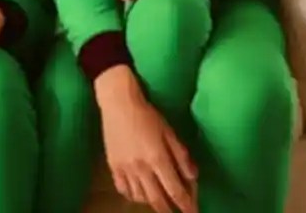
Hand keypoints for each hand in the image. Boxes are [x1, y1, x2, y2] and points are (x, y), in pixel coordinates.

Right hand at [95, 67, 196, 212]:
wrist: (118, 103)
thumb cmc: (147, 115)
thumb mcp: (169, 132)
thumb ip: (181, 155)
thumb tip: (193, 177)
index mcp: (158, 158)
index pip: (175, 190)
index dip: (186, 205)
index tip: (193, 212)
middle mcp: (141, 168)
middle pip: (157, 199)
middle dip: (169, 210)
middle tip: (177, 212)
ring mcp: (125, 168)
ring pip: (140, 197)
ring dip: (152, 202)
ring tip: (158, 199)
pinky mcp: (112, 165)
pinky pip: (123, 189)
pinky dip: (132, 195)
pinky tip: (139, 192)